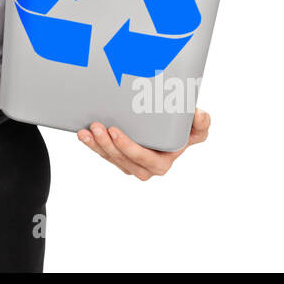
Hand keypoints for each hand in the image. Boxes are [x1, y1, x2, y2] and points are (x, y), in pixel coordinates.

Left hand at [77, 108, 209, 179]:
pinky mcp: (119, 156)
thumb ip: (201, 123)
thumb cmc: (184, 129)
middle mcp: (145, 168)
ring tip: (87, 130)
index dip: (127, 147)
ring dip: (97, 145)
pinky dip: (92, 144)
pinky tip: (82, 134)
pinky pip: (104, 153)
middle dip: (107, 145)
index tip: (115, 130)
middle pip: (122, 160)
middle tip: (98, 127)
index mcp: (161, 163)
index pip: (142, 159)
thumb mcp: (196, 127)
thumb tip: (199, 115)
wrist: (171, 127)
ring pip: (110, 157)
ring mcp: (130, 163)